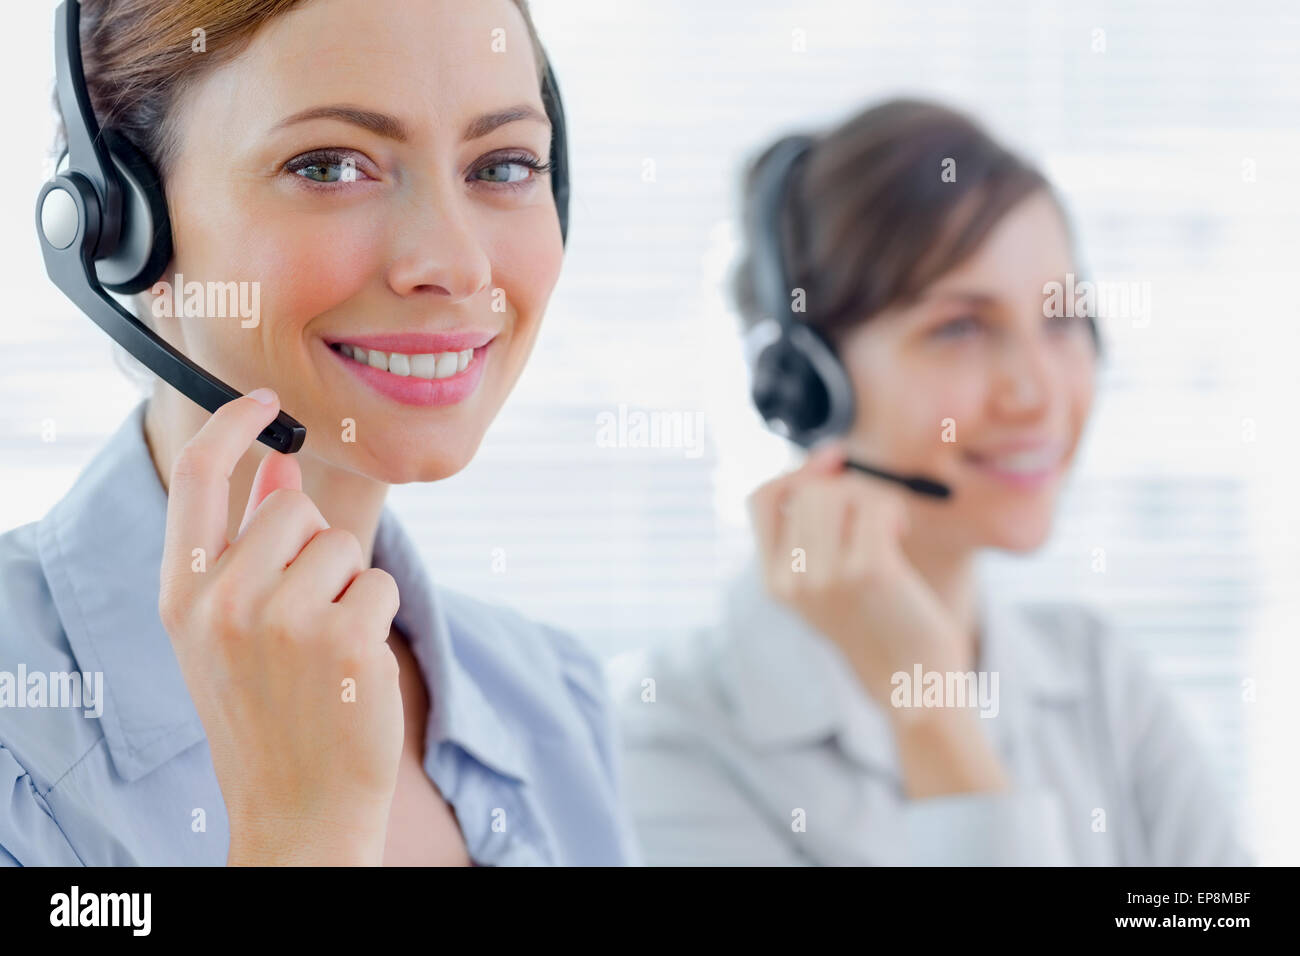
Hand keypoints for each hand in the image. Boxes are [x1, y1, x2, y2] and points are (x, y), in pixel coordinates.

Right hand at [158, 389, 403, 864]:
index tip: (262, 401)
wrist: (297, 808)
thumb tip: (280, 461)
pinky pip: (379, 581)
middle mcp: (223, 602)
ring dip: (348, 585)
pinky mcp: (344, 638)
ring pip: (344, 543)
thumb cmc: (269, 711)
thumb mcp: (232, 628)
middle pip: (293, 507)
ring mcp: (283, 619)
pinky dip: (376, 615)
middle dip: (314, 546)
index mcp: (183, 596)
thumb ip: (250, 539)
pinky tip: (353, 667)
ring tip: (325, 650)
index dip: (229, 425)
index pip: (195, 478)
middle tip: (304, 618)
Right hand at [747, 441, 967, 709]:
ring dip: (870, 498)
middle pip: (807, 490)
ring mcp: (827, 577)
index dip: (794, 472)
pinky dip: (890, 509)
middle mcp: (791, 580)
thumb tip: (826, 456)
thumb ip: (815, 524)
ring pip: (839, 494)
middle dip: (845, 489)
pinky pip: (874, 506)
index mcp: (773, 582)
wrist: (912, 679)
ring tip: (887, 527)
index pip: (760, 499)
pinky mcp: (869, 571)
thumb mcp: (827, 576)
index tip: (831, 465)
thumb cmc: (876, 618)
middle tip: (874, 516)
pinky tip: (899, 531)